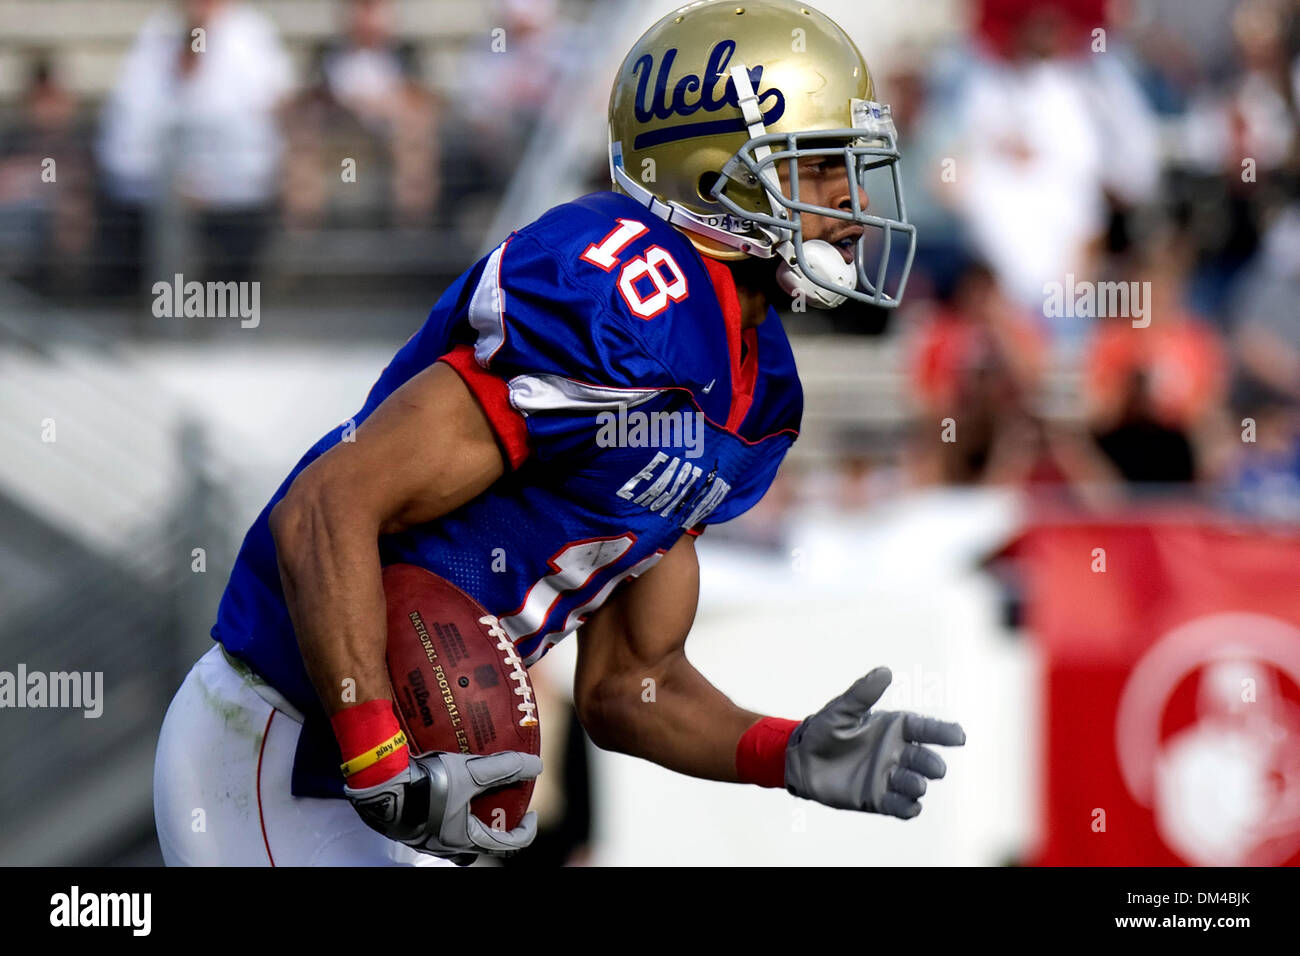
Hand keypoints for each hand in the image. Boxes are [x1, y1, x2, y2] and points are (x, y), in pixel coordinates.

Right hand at [345, 750, 541, 862]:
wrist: (380, 786)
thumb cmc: (427, 785)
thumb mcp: (471, 773)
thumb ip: (504, 769)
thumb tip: (536, 765)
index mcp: (465, 840)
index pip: (508, 846)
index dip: (526, 831)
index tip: (531, 814)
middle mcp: (446, 845)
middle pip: (481, 844)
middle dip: (495, 825)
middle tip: (501, 803)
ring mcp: (426, 837)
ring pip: (457, 835)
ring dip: (470, 818)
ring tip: (474, 794)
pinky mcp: (410, 824)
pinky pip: (436, 822)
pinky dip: (448, 809)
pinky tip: (445, 786)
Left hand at [784, 667, 964, 818]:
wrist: (802, 760)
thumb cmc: (824, 730)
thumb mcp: (841, 709)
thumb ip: (863, 694)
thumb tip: (885, 671)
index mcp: (894, 728)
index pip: (926, 729)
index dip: (944, 732)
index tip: (959, 736)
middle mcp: (897, 753)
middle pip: (925, 760)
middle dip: (932, 764)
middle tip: (933, 767)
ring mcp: (889, 777)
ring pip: (916, 785)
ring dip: (919, 785)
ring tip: (915, 784)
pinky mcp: (878, 799)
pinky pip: (901, 807)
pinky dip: (908, 808)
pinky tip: (910, 806)